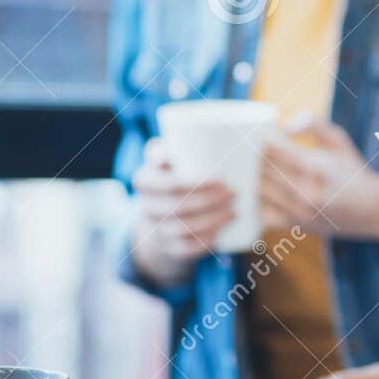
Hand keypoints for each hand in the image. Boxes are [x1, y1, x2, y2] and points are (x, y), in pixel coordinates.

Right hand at [129, 136, 234, 284]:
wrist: (158, 222)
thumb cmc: (173, 180)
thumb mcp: (170, 160)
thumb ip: (181, 143)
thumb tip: (218, 128)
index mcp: (144, 179)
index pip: (163, 180)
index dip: (191, 181)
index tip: (219, 177)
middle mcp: (145, 205)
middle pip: (178, 204)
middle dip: (209, 199)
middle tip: (234, 192)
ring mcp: (155, 230)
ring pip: (184, 227)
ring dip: (213, 219)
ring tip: (234, 209)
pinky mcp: (167, 249)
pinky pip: (186, 248)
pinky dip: (206, 240)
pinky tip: (222, 232)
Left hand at [259, 115, 378, 240]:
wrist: (372, 209)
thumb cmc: (352, 170)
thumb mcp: (339, 140)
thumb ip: (312, 124)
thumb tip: (284, 126)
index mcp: (319, 167)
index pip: (274, 149)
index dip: (266, 139)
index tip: (268, 134)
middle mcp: (309, 192)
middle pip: (264, 169)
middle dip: (259, 157)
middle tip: (261, 150)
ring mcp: (301, 212)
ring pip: (260, 191)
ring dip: (258, 178)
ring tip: (265, 169)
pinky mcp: (297, 226)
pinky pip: (263, 213)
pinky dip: (261, 202)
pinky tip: (269, 192)